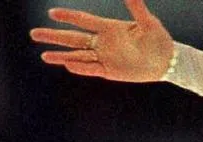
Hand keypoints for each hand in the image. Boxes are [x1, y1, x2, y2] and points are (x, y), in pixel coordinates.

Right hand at [29, 0, 172, 82]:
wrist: (168, 61)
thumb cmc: (158, 39)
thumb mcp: (148, 23)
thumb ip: (137, 8)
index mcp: (109, 28)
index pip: (84, 21)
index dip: (68, 17)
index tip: (52, 13)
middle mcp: (103, 43)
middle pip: (74, 39)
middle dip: (54, 36)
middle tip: (34, 34)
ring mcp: (106, 57)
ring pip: (79, 55)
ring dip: (62, 55)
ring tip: (44, 55)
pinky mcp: (111, 71)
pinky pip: (93, 69)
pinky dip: (81, 68)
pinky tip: (67, 65)